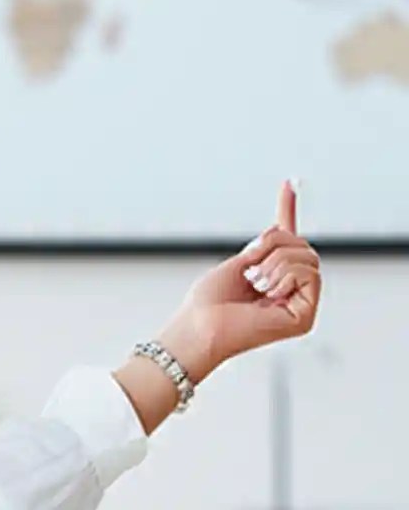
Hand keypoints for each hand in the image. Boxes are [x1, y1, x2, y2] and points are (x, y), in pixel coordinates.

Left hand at [158, 180, 322, 383]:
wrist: (200, 327)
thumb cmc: (208, 303)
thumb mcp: (237, 263)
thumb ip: (262, 248)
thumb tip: (278, 226)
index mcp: (272, 278)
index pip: (286, 240)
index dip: (287, 210)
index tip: (289, 183)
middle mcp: (290, 291)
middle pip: (302, 246)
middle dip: (274, 244)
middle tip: (251, 263)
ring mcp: (300, 304)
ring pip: (307, 257)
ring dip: (275, 262)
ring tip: (254, 282)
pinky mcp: (305, 316)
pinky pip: (309, 274)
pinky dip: (284, 275)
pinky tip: (266, 291)